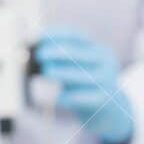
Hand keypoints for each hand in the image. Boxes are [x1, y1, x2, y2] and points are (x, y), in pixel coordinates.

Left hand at [35, 25, 134, 143]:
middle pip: (78, 54)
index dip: (56, 34)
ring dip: (61, 72)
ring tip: (46, 72)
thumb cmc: (85, 83)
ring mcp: (106, 81)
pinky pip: (79, 97)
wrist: (109, 108)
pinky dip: (65, 97)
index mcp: (99, 50)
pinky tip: (55, 98)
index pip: (76, 36)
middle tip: (40, 54)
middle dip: (56, 52)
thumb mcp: (77, 67)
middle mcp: (106, 63)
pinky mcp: (102, 99)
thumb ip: (60, 59)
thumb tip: (34, 52)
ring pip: (80, 75)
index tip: (38, 36)